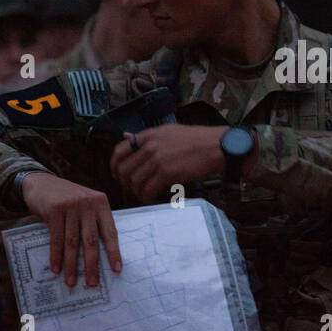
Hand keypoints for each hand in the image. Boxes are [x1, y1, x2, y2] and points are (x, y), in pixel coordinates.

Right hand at [20, 173, 120, 288]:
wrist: (41, 182)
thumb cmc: (67, 198)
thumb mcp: (85, 204)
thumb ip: (93, 222)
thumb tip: (99, 255)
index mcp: (101, 204)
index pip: (110, 232)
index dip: (114, 252)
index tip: (116, 270)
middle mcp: (88, 204)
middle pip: (92, 240)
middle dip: (92, 264)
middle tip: (92, 283)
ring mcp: (71, 206)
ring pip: (73, 242)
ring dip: (71, 265)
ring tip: (71, 282)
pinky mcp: (55, 210)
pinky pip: (56, 238)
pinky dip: (56, 256)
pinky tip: (56, 269)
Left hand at [110, 125, 227, 202]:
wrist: (216, 146)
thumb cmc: (196, 139)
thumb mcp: (169, 131)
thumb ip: (147, 136)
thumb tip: (126, 137)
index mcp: (149, 135)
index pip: (119, 150)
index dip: (114, 165)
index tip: (117, 174)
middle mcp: (150, 146)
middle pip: (124, 170)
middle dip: (125, 184)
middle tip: (132, 190)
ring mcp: (157, 159)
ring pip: (134, 182)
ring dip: (138, 193)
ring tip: (145, 196)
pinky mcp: (166, 173)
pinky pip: (148, 190)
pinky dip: (148, 198)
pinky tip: (154, 199)